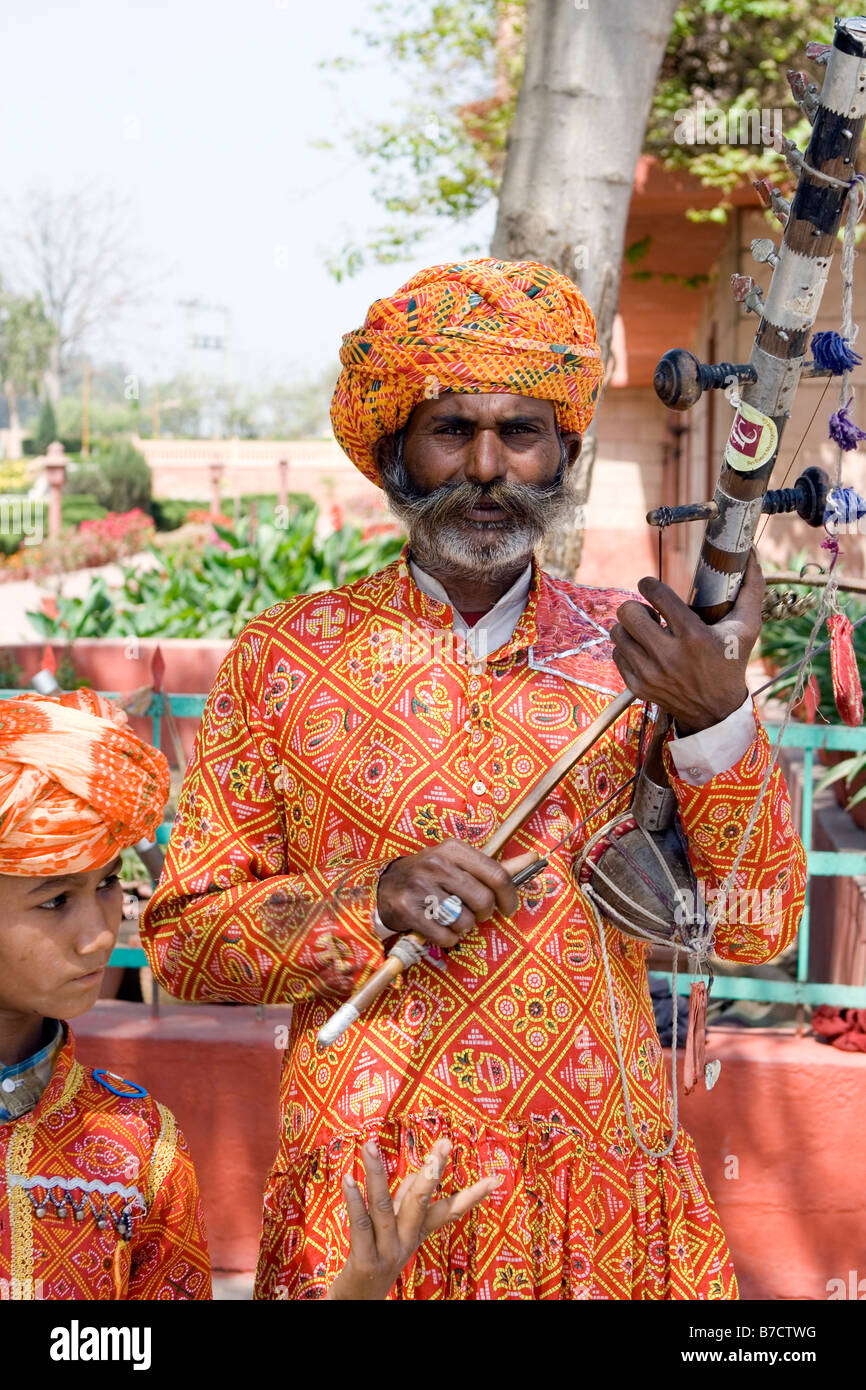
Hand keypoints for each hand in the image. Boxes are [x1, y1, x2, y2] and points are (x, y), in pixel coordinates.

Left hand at [325, 1138, 498, 1300]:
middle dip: (432, 1172)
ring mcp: (386, 1251)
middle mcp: (406, 1241)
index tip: (495, 1179)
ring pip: (383, 1207)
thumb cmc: (377, 1257)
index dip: (473, 1195)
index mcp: (417, 1231)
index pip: (450, 1210)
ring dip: (376, 1174)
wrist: (359, 1301)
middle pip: (421, 1203)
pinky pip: (359, 1226)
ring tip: (371, 1146)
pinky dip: (354, 1201)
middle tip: (444, 1145)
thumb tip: (420, 1169)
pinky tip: (348, 1179)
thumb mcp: (398, 1228)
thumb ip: (406, 1199)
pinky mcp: (365, 1261)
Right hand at [377, 842, 536, 947]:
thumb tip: (533, 859)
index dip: (509, 896)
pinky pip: (445, 936)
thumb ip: (494, 866)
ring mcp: (420, 886)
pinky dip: (447, 939)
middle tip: (473, 913)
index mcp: (453, 849)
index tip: (509, 909)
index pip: (496, 874)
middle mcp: (436, 864)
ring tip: (449, 917)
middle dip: (483, 914)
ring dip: (462, 927)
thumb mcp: (458, 863)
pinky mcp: (407, 909)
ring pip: (464, 921)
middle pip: (483, 901)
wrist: (385, 886)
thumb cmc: (431, 876)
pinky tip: (438, 928)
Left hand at [610, 550, 763, 734]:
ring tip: (647, 631)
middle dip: (637, 606)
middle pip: (628, 612)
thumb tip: (750, 552)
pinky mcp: (637, 686)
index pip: (656, 594)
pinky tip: (645, 650)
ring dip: (630, 628)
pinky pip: (617, 654)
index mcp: (694, 636)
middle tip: (650, 613)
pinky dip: (628, 648)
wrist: (716, 710)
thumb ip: (752, 588)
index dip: (649, 584)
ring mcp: (650, 673)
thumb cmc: (732, 661)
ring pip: (618, 632)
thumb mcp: (748, 627)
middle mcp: (669, 656)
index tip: (650, 585)